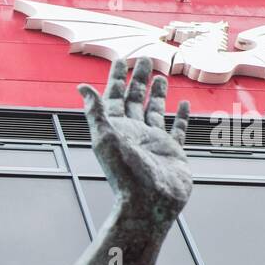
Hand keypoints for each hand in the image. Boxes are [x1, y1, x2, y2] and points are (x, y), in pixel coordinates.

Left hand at [77, 57, 192, 222]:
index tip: (122, 59)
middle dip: (138, 79)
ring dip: (157, 94)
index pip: (114, 97)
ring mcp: (154, 142)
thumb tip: (81, 87)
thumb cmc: (125, 176)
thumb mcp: (106, 139)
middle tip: (145, 59)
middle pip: (135, 100)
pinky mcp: (173, 152)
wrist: (148, 205)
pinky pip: (178, 130)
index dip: (117, 78)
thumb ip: (96, 112)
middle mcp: (134, 134)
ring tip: (161, 76)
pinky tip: (183, 104)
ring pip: (156, 111)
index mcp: (116, 129)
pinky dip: (182, 117)